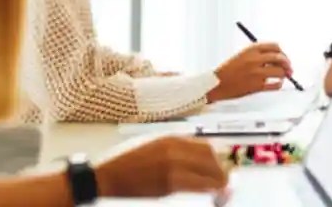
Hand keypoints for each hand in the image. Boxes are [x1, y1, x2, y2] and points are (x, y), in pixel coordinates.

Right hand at [96, 136, 228, 198]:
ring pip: (206, 172)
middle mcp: (174, 149)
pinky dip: (207, 187)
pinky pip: (196, 184)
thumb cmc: (127, 165)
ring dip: (218, 180)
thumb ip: (176, 150)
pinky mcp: (168, 183)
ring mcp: (172, 165)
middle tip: (224, 179)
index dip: (217, 158)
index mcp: (171, 139)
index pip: (205, 146)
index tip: (221, 167)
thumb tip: (199, 159)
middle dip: (220, 169)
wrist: (107, 178)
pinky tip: (210, 191)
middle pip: (209, 158)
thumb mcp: (154, 147)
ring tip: (221, 187)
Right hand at [207, 43, 291, 102]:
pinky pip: (275, 84)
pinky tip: (277, 84)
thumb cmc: (229, 70)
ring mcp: (256, 73)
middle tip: (289, 68)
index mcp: (251, 49)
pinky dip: (279, 84)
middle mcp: (255, 59)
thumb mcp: (243, 55)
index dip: (282, 52)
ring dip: (285, 74)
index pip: (275, 46)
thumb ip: (258, 54)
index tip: (283, 57)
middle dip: (287, 63)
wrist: (216, 83)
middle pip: (280, 57)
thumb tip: (277, 57)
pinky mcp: (256, 86)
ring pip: (280, 71)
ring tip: (284, 76)